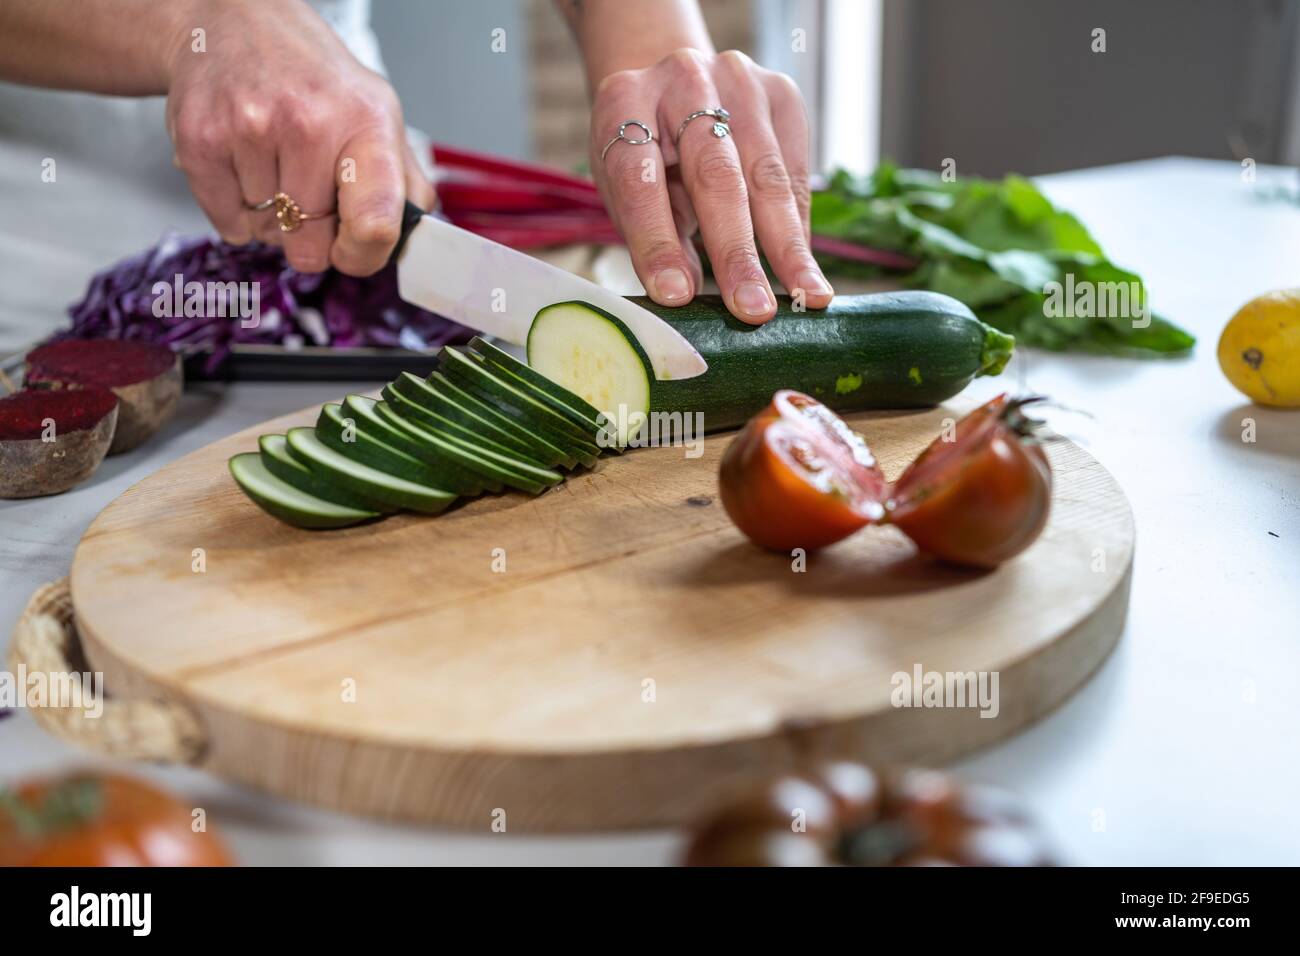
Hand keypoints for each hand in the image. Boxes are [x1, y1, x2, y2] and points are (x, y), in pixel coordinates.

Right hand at [163, 0, 432, 274]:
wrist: (231, 24)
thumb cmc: (311, 77)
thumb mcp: (377, 114)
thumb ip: (403, 184)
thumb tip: (416, 244)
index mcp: (366, 124)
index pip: (374, 225)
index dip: (364, 256)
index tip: (355, 251)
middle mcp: (308, 124)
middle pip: (311, 245)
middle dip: (313, 236)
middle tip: (308, 192)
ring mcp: (249, 131)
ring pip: (268, 234)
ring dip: (272, 217)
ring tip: (274, 165)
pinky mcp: (200, 141)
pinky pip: (228, 225)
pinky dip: (236, 212)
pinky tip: (245, 168)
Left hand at [590, 49, 831, 323]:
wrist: (673, 85)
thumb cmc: (645, 154)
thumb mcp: (626, 190)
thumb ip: (653, 237)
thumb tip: (683, 293)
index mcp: (625, 102)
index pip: (639, 178)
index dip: (656, 240)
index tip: (675, 296)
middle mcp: (683, 79)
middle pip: (713, 174)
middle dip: (736, 250)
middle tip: (753, 309)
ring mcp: (739, 80)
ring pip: (768, 175)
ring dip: (788, 244)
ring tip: (804, 296)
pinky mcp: (781, 93)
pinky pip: (796, 171)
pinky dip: (800, 224)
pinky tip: (805, 267)